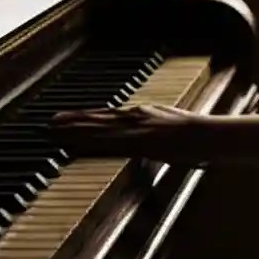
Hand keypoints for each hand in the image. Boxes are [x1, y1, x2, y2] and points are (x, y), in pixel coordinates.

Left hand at [49, 104, 215, 167]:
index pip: (108, 114)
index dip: (86, 116)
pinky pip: (109, 143)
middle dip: (74, 121)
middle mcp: (135, 116)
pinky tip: (77, 145)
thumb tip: (143, 132)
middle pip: (98, 119)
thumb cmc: (195, 134)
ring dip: (75, 130)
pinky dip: (91, 143)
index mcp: (142, 113)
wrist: (208, 134)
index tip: (68, 116)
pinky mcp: (138, 142)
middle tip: (50, 122)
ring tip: (55, 131)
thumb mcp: (170, 124)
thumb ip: (152, 128)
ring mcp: (136, 129)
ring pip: (99, 129)